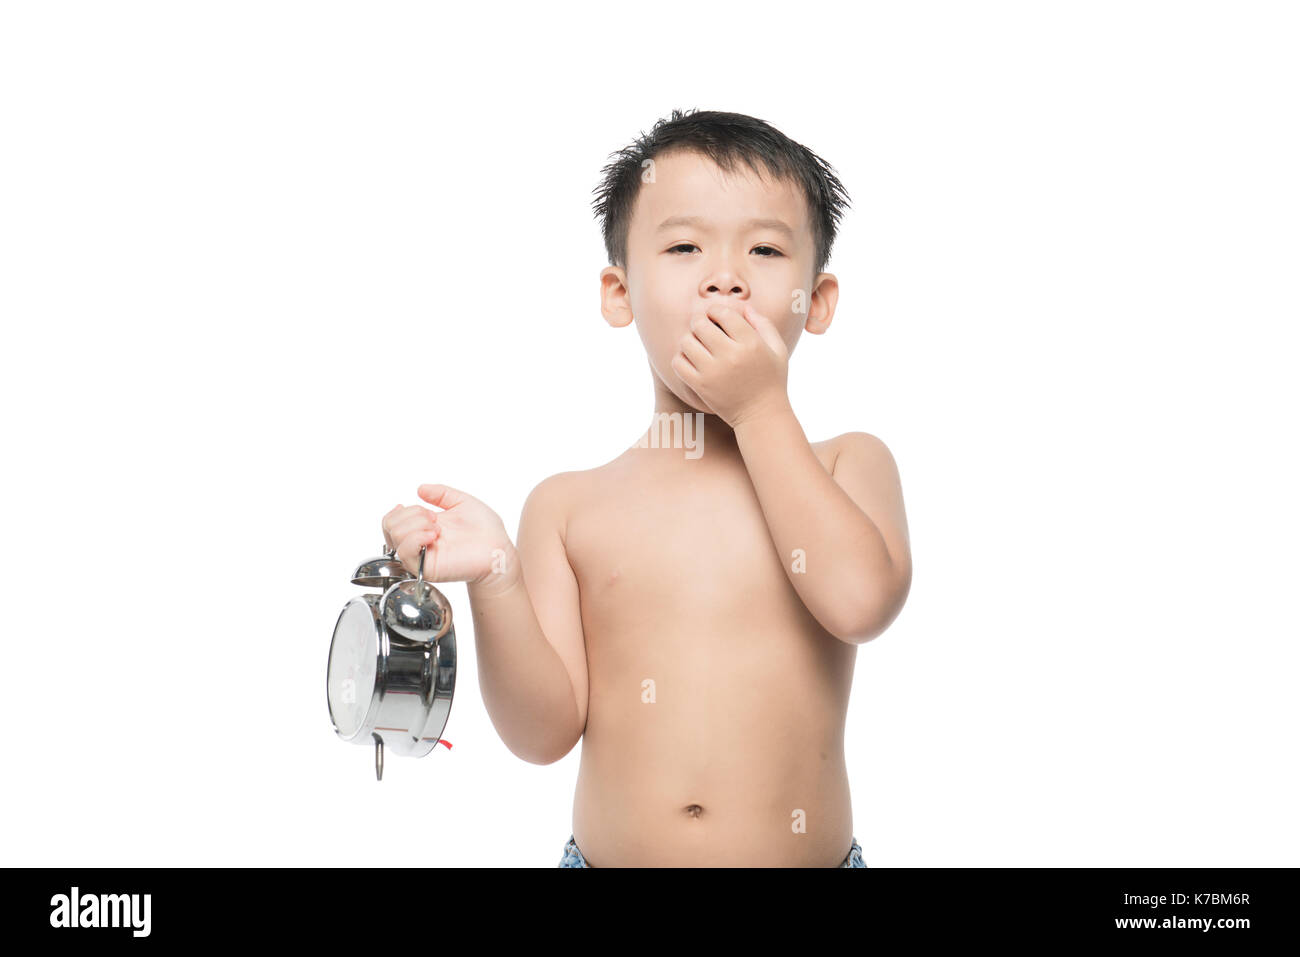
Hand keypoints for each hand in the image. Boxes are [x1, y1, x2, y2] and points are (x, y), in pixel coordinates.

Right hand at [382, 484, 515, 587]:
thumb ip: (440, 493)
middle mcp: (420, 541)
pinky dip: (416, 538)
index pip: (392, 520)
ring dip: (415, 524)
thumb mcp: (462, 502)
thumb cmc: (486, 530)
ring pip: (395, 536)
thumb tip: (420, 488)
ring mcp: (422, 555)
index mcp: (425, 526)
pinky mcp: (427, 568)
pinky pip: (406, 553)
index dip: (399, 511)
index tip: (417, 507)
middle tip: (433, 517)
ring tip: (436, 527)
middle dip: (411, 514)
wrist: (498, 549)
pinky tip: (434, 535)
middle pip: (389, 526)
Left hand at [670, 300, 789, 427]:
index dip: (716, 310)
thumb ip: (763, 324)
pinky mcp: (701, 386)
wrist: (762, 416)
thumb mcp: (777, 349)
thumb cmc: (771, 380)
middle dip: (699, 321)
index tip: (716, 316)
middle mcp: (731, 356)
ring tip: (698, 344)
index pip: (723, 313)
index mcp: (751, 343)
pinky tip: (692, 360)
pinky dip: (681, 358)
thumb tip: (744, 307)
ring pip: (686, 342)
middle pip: (700, 324)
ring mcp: (713, 372)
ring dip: (690, 339)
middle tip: (703, 328)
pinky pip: (678, 363)